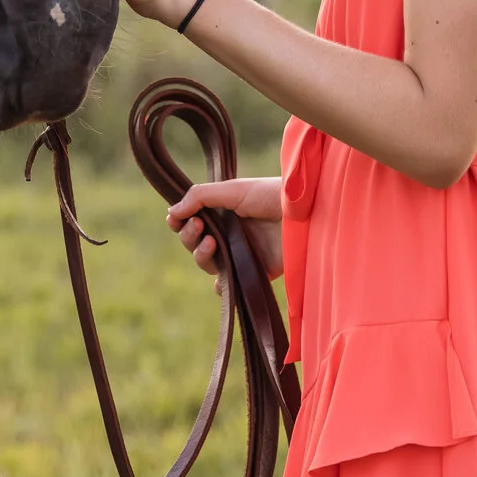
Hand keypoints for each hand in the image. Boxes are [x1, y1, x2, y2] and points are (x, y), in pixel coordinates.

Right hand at [163, 175, 284, 277]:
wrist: (304, 213)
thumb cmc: (271, 196)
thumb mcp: (233, 189)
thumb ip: (200, 197)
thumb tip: (172, 212)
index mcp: (223, 212)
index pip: (191, 220)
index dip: (179, 222)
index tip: (175, 218)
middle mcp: (229, 234)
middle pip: (193, 243)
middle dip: (188, 236)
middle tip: (200, 226)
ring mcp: (240, 254)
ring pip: (207, 264)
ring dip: (201, 255)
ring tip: (213, 243)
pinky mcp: (254, 272)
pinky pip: (229, 287)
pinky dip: (221, 287)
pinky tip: (222, 277)